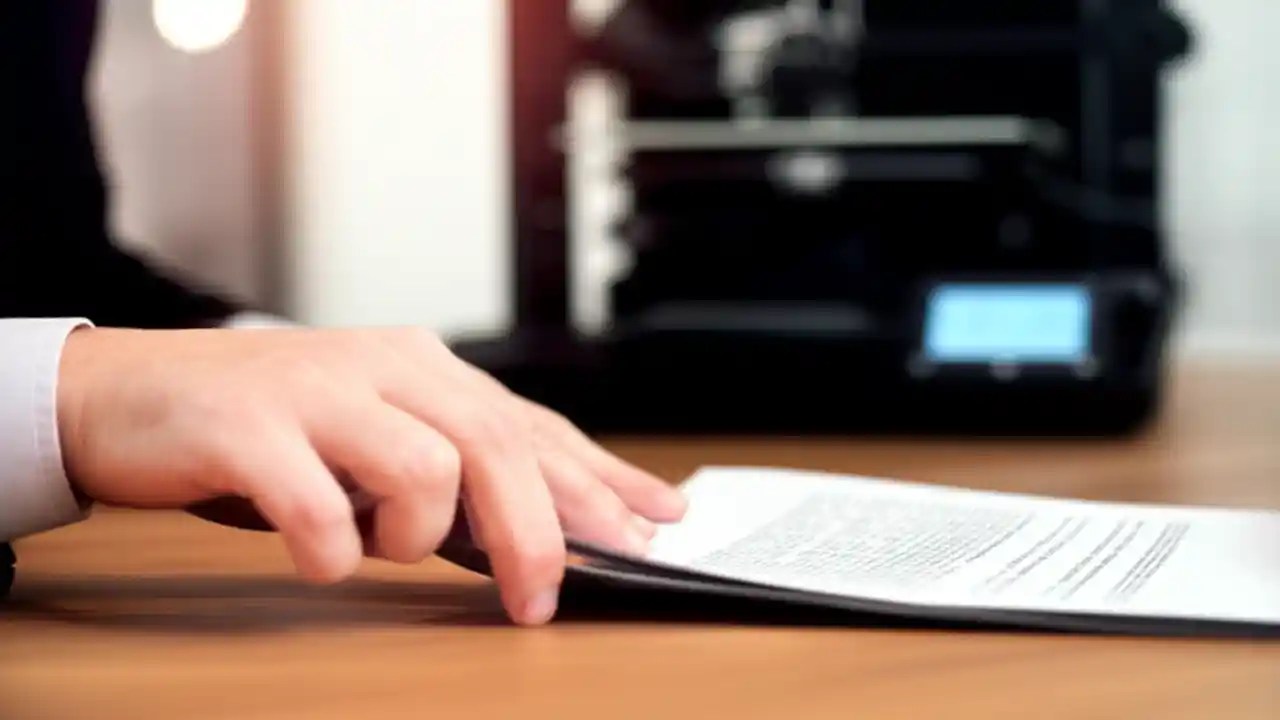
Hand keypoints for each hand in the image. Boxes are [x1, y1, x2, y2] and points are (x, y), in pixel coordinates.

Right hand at [56, 326, 685, 624]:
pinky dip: (332, 545)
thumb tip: (551, 524)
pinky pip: (317, 500)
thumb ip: (457, 468)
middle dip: (536, 530)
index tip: (653, 524)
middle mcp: (382, 364)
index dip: (598, 478)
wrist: (129, 394)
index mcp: (422, 365)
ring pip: (423, 465)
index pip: (531, 424)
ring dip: (414, 533)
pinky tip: (323, 557)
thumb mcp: (375, 436)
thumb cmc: (269, 428)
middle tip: (541, 598)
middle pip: (494, 445)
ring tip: (380, 548)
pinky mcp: (247, 424)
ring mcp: (315, 387)